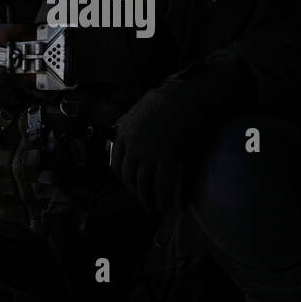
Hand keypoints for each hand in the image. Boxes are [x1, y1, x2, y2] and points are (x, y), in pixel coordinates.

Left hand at [109, 83, 210, 211]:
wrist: (185, 94)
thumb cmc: (167, 100)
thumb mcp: (139, 111)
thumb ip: (132, 126)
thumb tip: (128, 135)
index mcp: (123, 135)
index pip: (115, 165)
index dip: (123, 179)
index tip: (130, 185)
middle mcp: (132, 147)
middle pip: (128, 177)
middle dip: (134, 191)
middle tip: (142, 199)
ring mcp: (148, 154)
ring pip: (143, 184)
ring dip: (147, 200)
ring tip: (152, 207)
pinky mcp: (168, 158)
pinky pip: (162, 184)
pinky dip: (162, 198)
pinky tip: (165, 205)